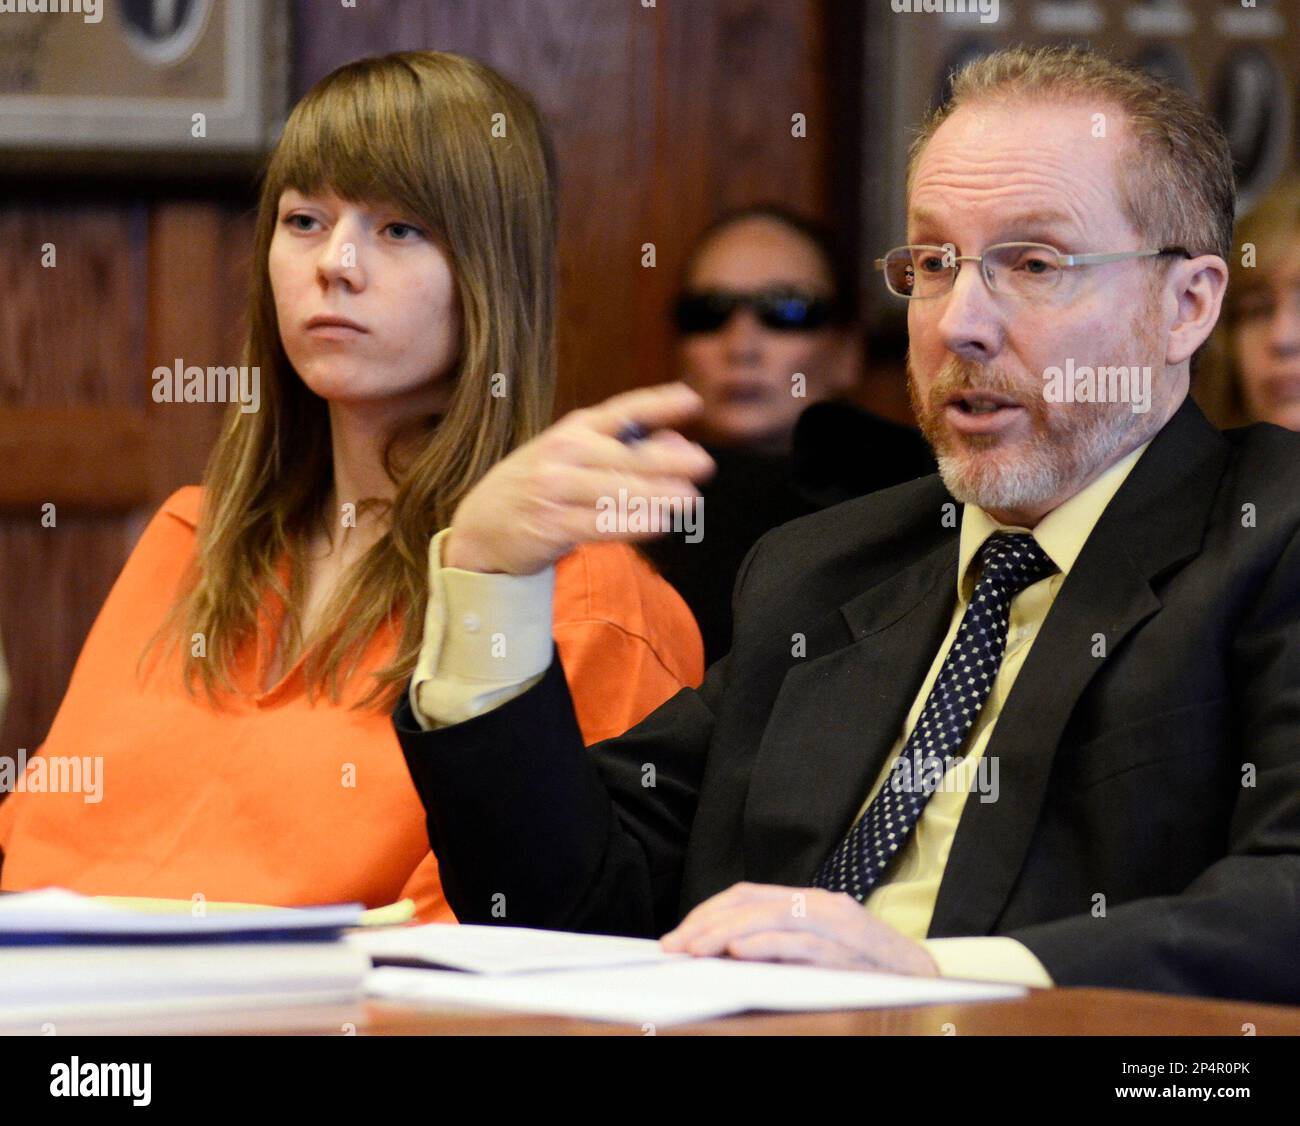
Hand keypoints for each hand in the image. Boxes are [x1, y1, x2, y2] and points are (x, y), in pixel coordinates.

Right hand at [443, 382, 714, 574]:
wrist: (481, 526)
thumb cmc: (539, 486)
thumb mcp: (572, 455)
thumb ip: (621, 448)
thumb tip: (678, 443)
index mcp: (573, 430)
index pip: (622, 411)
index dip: (658, 404)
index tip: (692, 401)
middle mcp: (563, 454)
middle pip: (625, 456)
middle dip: (668, 460)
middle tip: (704, 464)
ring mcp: (554, 490)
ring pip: (614, 492)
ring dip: (655, 496)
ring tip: (689, 500)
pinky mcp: (550, 526)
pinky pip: (598, 524)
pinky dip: (630, 524)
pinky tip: (657, 524)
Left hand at [660, 882, 939, 975]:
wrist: (927, 982)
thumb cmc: (868, 970)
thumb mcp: (817, 950)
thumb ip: (778, 945)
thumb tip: (722, 954)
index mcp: (810, 901)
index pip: (747, 895)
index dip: (708, 913)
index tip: (679, 936)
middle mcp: (822, 905)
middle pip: (752, 903)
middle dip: (707, 924)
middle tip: (675, 946)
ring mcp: (837, 926)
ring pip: (770, 918)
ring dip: (725, 934)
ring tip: (695, 951)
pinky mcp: (849, 951)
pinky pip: (800, 944)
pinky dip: (766, 947)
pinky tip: (739, 954)